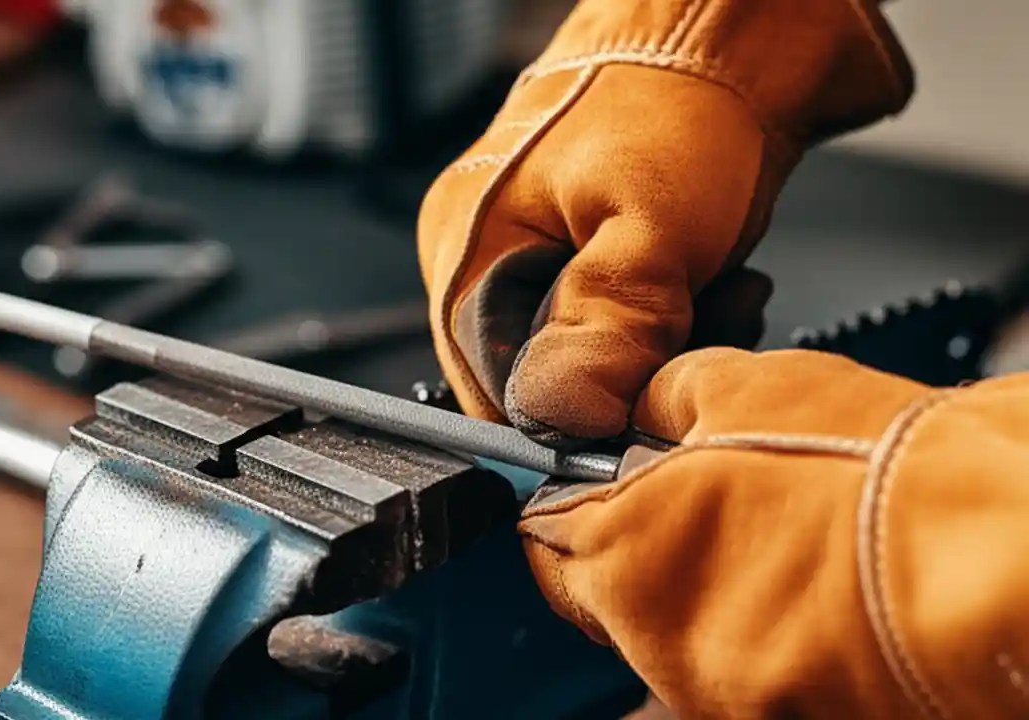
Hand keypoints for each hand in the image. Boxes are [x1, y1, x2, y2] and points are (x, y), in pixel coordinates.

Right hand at [418, 0, 911, 442]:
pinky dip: (679, 320)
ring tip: (720, 291)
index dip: (571, 417)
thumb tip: (568, 417)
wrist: (732, 28)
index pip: (491, 393)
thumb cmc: (677, 94)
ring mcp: (543, 252)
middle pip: (546, 377)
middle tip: (697, 325)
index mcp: (468, 248)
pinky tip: (719, 282)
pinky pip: (626, 323)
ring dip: (668, 345)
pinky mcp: (594, 250)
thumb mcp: (648, 226)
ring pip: (596, 356)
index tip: (639, 409)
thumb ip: (604, 326)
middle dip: (632, 372)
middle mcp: (493, 256)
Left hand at [522, 348, 1028, 717]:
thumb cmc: (876, 473)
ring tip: (777, 545)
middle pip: (603, 594)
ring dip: (699, 595)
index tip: (593, 483)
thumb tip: (647, 409)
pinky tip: (809, 590)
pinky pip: (737, 674)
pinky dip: (755, 638)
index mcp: (624, 555)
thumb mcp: (745, 387)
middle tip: (696, 505)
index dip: (569, 497)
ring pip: (672, 637)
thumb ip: (667, 398)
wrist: (995, 563)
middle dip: (632, 550)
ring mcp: (721, 697)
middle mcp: (657, 644)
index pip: (543, 532)